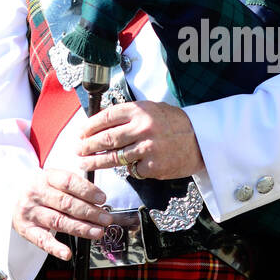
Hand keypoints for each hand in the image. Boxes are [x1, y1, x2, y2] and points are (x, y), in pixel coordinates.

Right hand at [11, 169, 113, 261]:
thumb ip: (75, 187)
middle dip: (90, 212)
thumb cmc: (43, 190)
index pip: (68, 182)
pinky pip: (42, 240)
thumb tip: (100, 200)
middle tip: (106, 219)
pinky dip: (56, 248)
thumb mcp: (55, 180)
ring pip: (58, 221)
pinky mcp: (27, 229)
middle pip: (66, 203)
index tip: (102, 198)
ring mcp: (31, 212)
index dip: (87, 190)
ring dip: (81, 228)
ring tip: (97, 232)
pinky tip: (67, 253)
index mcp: (47, 177)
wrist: (14, 198)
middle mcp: (37, 194)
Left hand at [76, 100, 205, 180]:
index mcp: (140, 110)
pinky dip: (127, 170)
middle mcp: (142, 128)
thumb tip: (101, 125)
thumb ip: (130, 115)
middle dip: (87, 146)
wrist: (201, 140)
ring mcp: (147, 148)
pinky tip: (125, 168)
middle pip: (106, 139)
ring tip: (85, 164)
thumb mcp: (153, 109)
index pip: (106, 117)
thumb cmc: (175, 123)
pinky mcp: (153, 166)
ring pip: (114, 158)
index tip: (81, 133)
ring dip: (96, 162)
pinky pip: (132, 170)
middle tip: (77, 151)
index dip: (89, 126)